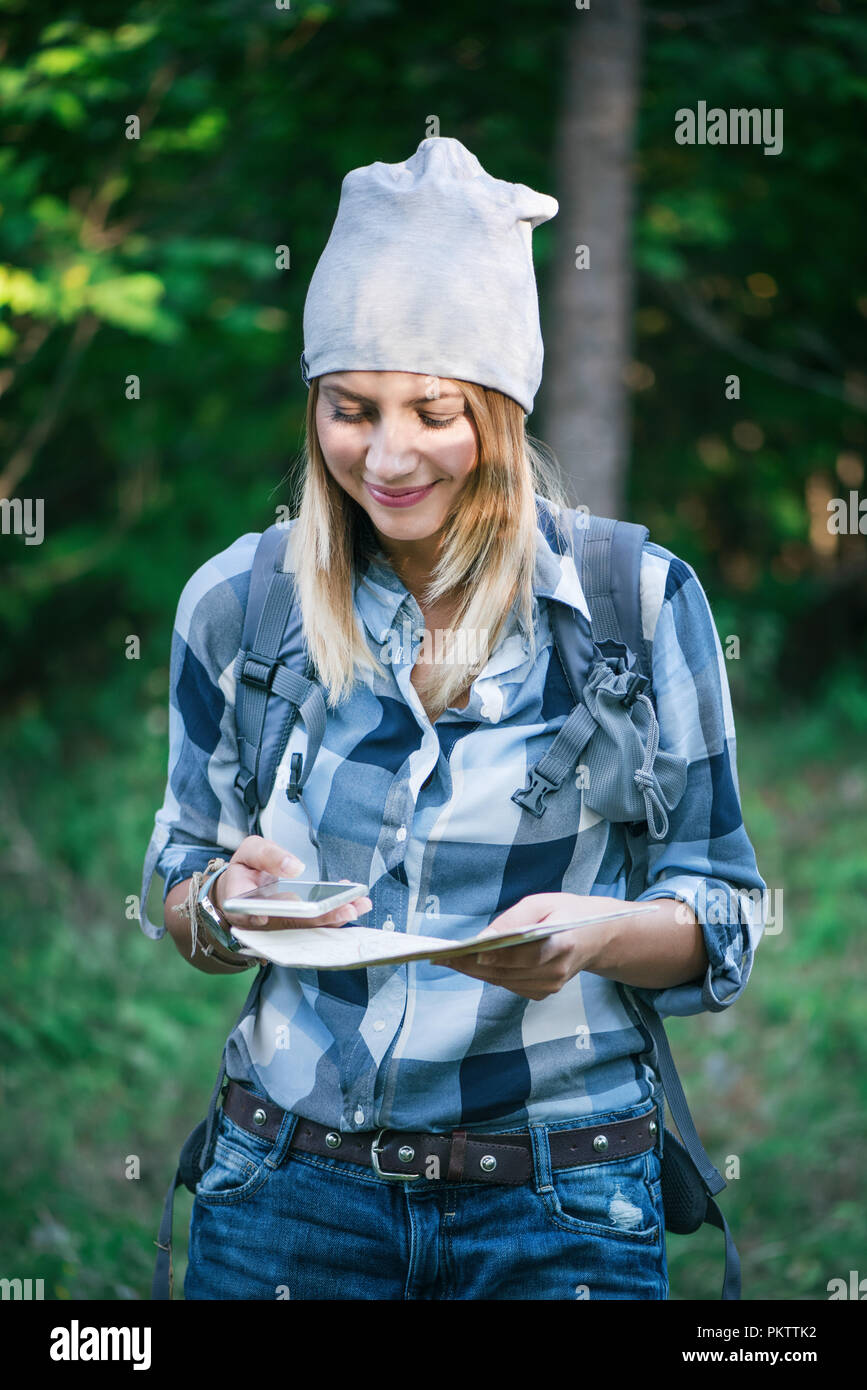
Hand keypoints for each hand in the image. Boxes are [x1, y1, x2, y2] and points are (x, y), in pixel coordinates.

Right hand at [213, 835, 372, 931]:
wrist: (245, 887)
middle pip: (291, 924)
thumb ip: (268, 855)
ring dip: (335, 918)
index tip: (283, 912)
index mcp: (242, 906)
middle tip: (347, 909)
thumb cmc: (247, 870)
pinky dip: (335, 914)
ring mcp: (281, 929)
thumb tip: (295, 867)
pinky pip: (316, 924)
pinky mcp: (296, 927)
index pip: (253, 914)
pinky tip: (354, 904)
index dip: (270, 916)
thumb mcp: (250, 852)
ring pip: (308, 928)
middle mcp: (262, 924)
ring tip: (359, 906)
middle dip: (321, 918)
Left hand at [438, 892, 618, 1000]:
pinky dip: (489, 975)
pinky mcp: (544, 993)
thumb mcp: (543, 903)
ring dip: (474, 971)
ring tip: (448, 960)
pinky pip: (510, 985)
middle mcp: (557, 971)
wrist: (597, 936)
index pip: (525, 955)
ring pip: (504, 981)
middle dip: (471, 964)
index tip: (467, 951)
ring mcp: (551, 986)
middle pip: (507, 972)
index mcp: (563, 944)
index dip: (495, 955)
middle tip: (442, 957)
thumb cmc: (567, 913)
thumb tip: (484, 937)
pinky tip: (469, 965)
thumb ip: (514, 919)